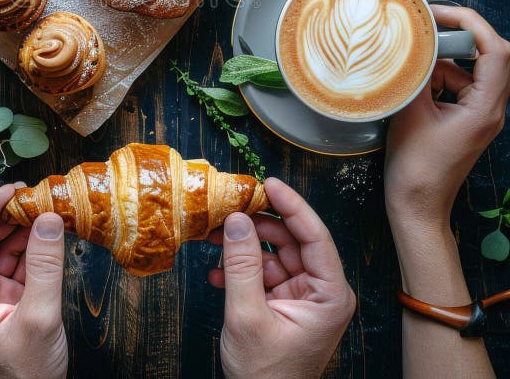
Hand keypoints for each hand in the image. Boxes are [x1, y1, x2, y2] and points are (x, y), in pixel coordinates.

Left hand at [0, 184, 67, 378]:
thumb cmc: (27, 373)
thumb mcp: (38, 317)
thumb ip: (44, 266)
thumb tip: (48, 219)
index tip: (9, 190)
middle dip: (10, 216)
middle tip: (35, 194)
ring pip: (5, 245)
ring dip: (26, 226)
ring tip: (46, 206)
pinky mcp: (11, 293)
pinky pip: (22, 259)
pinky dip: (36, 243)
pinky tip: (49, 227)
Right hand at [209, 177, 354, 378]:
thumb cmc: (266, 375)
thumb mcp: (248, 316)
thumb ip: (241, 264)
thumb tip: (237, 220)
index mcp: (329, 294)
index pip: (315, 235)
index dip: (292, 205)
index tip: (268, 183)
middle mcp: (320, 291)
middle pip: (290, 240)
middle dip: (257, 225)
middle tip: (229, 208)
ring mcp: (301, 296)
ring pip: (271, 253)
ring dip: (242, 248)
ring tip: (213, 240)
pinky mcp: (282, 302)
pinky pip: (261, 272)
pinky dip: (239, 269)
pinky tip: (217, 272)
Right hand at [385, 5, 509, 231]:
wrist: (416, 206)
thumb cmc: (416, 168)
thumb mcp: (410, 112)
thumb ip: (416, 74)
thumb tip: (412, 45)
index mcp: (485, 108)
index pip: (497, 51)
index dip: (472, 24)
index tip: (440, 13)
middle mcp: (491, 109)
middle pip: (490, 56)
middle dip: (459, 39)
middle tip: (428, 29)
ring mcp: (479, 115)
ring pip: (469, 70)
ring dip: (441, 63)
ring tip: (410, 68)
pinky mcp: (465, 120)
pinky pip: (457, 86)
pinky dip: (436, 79)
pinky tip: (412, 87)